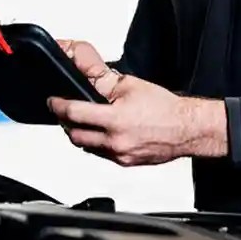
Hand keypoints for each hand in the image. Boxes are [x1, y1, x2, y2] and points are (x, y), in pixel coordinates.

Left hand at [48, 40, 227, 165]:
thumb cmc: (165, 108)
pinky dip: (96, 144)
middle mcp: (115, 141)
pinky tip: (102, 133)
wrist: (187, 129)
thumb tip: (84, 76)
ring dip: (80, 134)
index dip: (59, 106)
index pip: (75, 113)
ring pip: (86, 147)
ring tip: (84, 121)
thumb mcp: (131, 85)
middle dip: (66, 123)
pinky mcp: (125, 163)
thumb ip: (104, 82)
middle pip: (74, 136)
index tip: (53, 101)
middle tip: (64, 111)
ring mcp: (119, 155)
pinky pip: (101, 154)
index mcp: (115, 119)